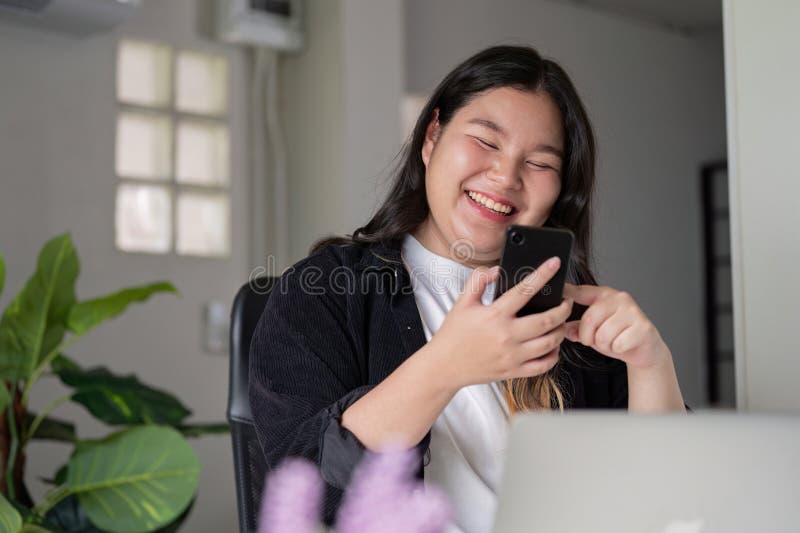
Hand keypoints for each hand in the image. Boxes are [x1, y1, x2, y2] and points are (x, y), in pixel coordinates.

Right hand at [429, 257, 573, 390]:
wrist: (445, 366)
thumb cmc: (454, 334)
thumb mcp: (462, 302)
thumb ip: (478, 280)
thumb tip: (496, 270)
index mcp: (494, 316)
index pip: (524, 290)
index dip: (543, 274)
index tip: (554, 263)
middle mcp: (506, 336)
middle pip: (547, 320)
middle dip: (563, 307)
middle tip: (566, 300)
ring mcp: (512, 356)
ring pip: (550, 342)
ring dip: (561, 330)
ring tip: (561, 321)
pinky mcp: (514, 371)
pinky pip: (543, 365)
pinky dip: (554, 355)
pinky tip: (552, 346)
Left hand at [562, 284, 669, 369]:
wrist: (646, 350)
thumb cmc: (618, 337)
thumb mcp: (593, 332)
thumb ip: (577, 328)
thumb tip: (563, 329)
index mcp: (604, 295)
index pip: (581, 291)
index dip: (568, 292)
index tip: (557, 290)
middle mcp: (619, 298)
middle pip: (589, 319)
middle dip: (587, 336)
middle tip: (596, 340)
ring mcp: (632, 311)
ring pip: (602, 334)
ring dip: (604, 345)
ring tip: (613, 341)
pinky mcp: (642, 326)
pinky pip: (617, 344)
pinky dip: (617, 349)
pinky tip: (624, 345)